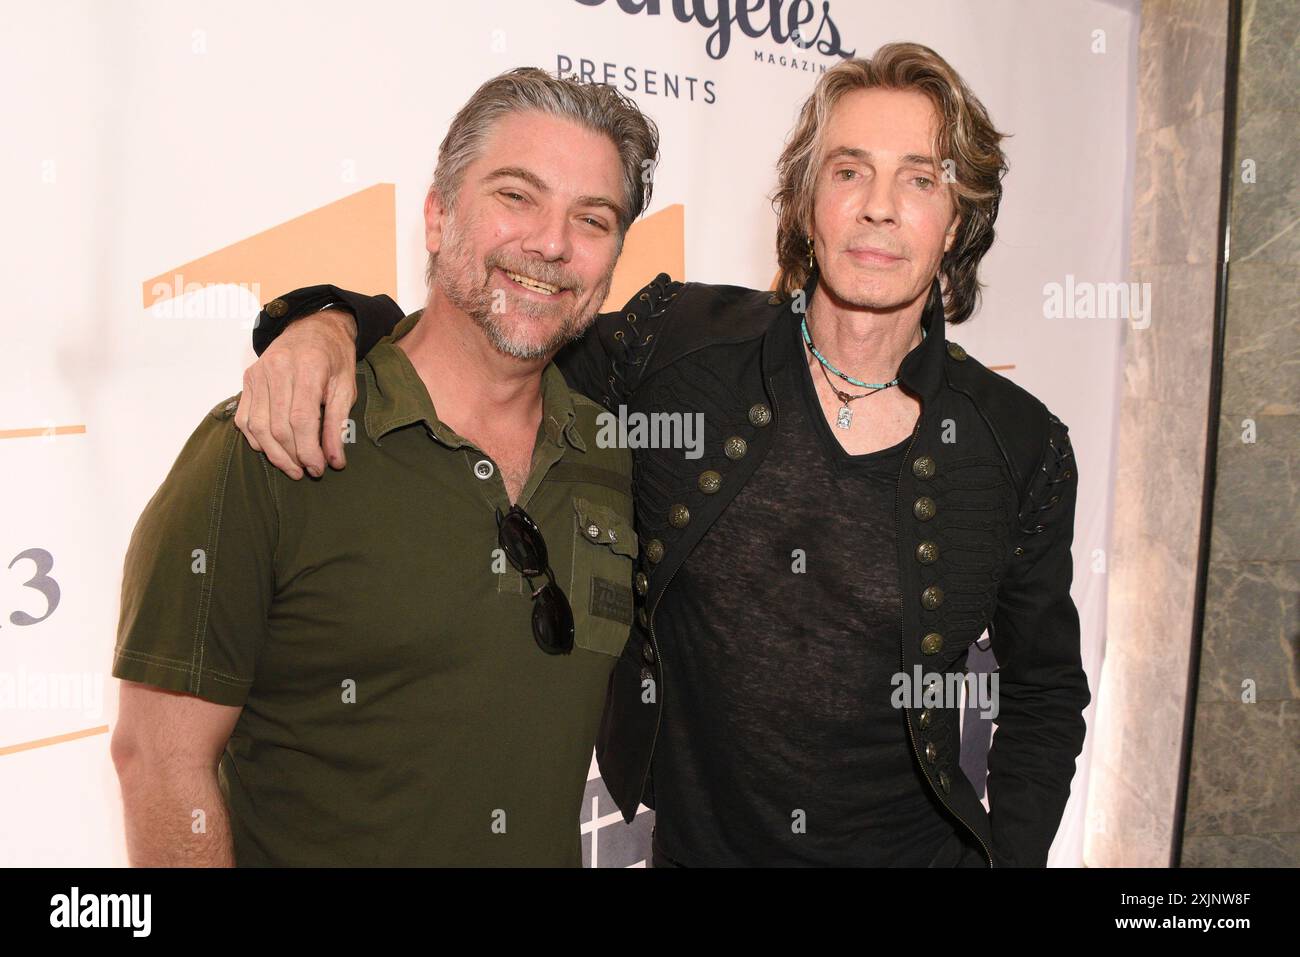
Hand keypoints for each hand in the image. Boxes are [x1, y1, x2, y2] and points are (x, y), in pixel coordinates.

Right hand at [234, 309, 357, 478]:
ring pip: (257, 426)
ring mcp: (258, 373)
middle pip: (278, 426)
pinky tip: (273, 451)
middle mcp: (278, 368)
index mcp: (308, 367)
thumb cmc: (334, 358)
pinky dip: (256, 440)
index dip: (308, 450)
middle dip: (293, 456)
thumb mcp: (346, 388)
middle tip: (309, 472)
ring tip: (293, 468)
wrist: (314, 327)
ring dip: (274, 454)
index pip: (301, 420)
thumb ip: (338, 424)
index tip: (319, 469)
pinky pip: (245, 418)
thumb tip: (334, 461)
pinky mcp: (248, 378)